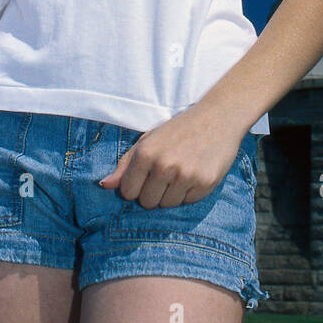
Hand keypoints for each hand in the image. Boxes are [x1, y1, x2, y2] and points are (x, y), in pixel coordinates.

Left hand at [99, 106, 244, 209]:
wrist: (218, 117)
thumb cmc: (179, 129)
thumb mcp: (148, 140)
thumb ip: (125, 164)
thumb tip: (104, 186)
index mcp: (146, 154)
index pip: (128, 192)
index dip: (136, 186)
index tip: (147, 175)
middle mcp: (164, 165)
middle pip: (147, 202)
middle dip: (153, 192)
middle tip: (166, 173)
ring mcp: (185, 176)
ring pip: (167, 205)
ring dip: (171, 194)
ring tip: (181, 172)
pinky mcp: (205, 183)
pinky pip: (188, 202)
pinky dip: (189, 192)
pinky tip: (195, 173)